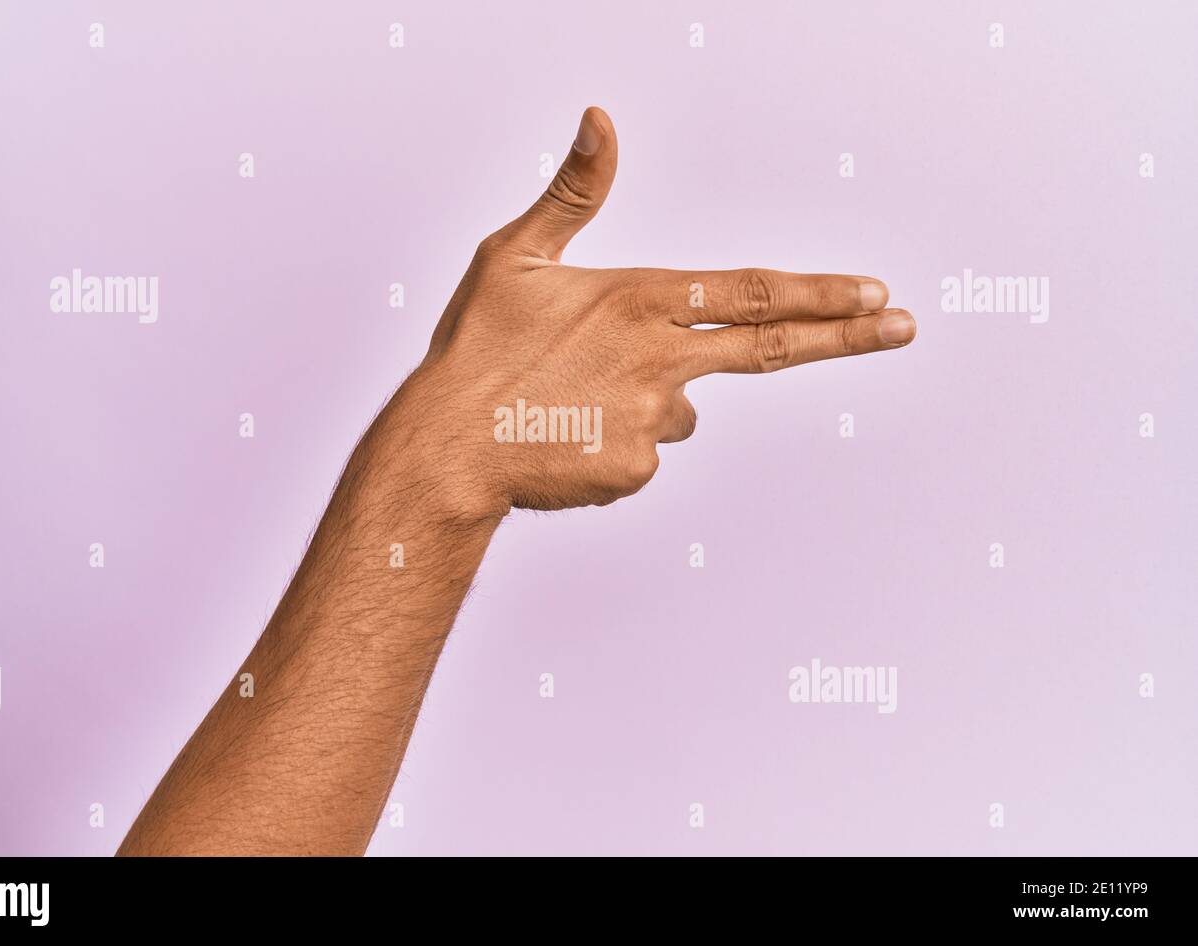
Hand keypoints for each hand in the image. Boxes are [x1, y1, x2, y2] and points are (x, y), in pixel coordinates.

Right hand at [401, 106, 915, 514]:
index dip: (817, 291)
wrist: (447, 446)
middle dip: (845, 334)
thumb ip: (574, 191)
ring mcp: (655, 419)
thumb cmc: (477, 346)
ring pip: (682, 405)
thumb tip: (601, 117)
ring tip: (574, 395)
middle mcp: (663, 357)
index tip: (874, 292)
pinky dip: (619, 439)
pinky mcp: (637, 468)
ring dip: (651, 395)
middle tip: (907, 326)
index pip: (752, 291)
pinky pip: (646, 450)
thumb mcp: (516, 253)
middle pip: (772, 344)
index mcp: (640, 298)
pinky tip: (569, 433)